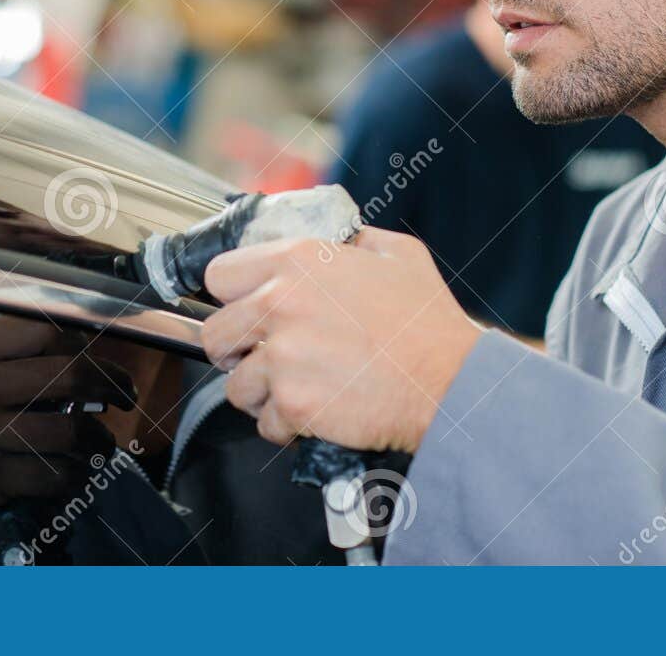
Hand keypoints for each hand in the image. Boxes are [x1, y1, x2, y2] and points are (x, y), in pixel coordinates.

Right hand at [0, 317, 133, 555]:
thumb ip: (13, 362)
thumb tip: (89, 348)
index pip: (43, 330)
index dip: (84, 344)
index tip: (103, 361)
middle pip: (67, 371)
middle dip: (110, 383)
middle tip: (125, 395)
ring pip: (69, 427)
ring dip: (97, 440)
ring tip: (100, 445)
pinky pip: (55, 472)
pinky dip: (75, 477)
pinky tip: (74, 475)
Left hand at [201, 227, 481, 452]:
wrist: (450, 382)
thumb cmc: (428, 323)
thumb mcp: (397, 253)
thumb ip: (353, 240)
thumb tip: (336, 239)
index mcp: (298, 260)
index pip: (219, 274)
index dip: (231, 295)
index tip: (243, 308)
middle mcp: (281, 303)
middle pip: (215, 333)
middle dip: (236, 349)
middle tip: (262, 356)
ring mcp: (282, 356)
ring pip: (235, 385)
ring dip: (261, 392)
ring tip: (295, 388)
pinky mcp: (293, 403)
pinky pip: (265, 422)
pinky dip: (286, 425)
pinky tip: (315, 412)